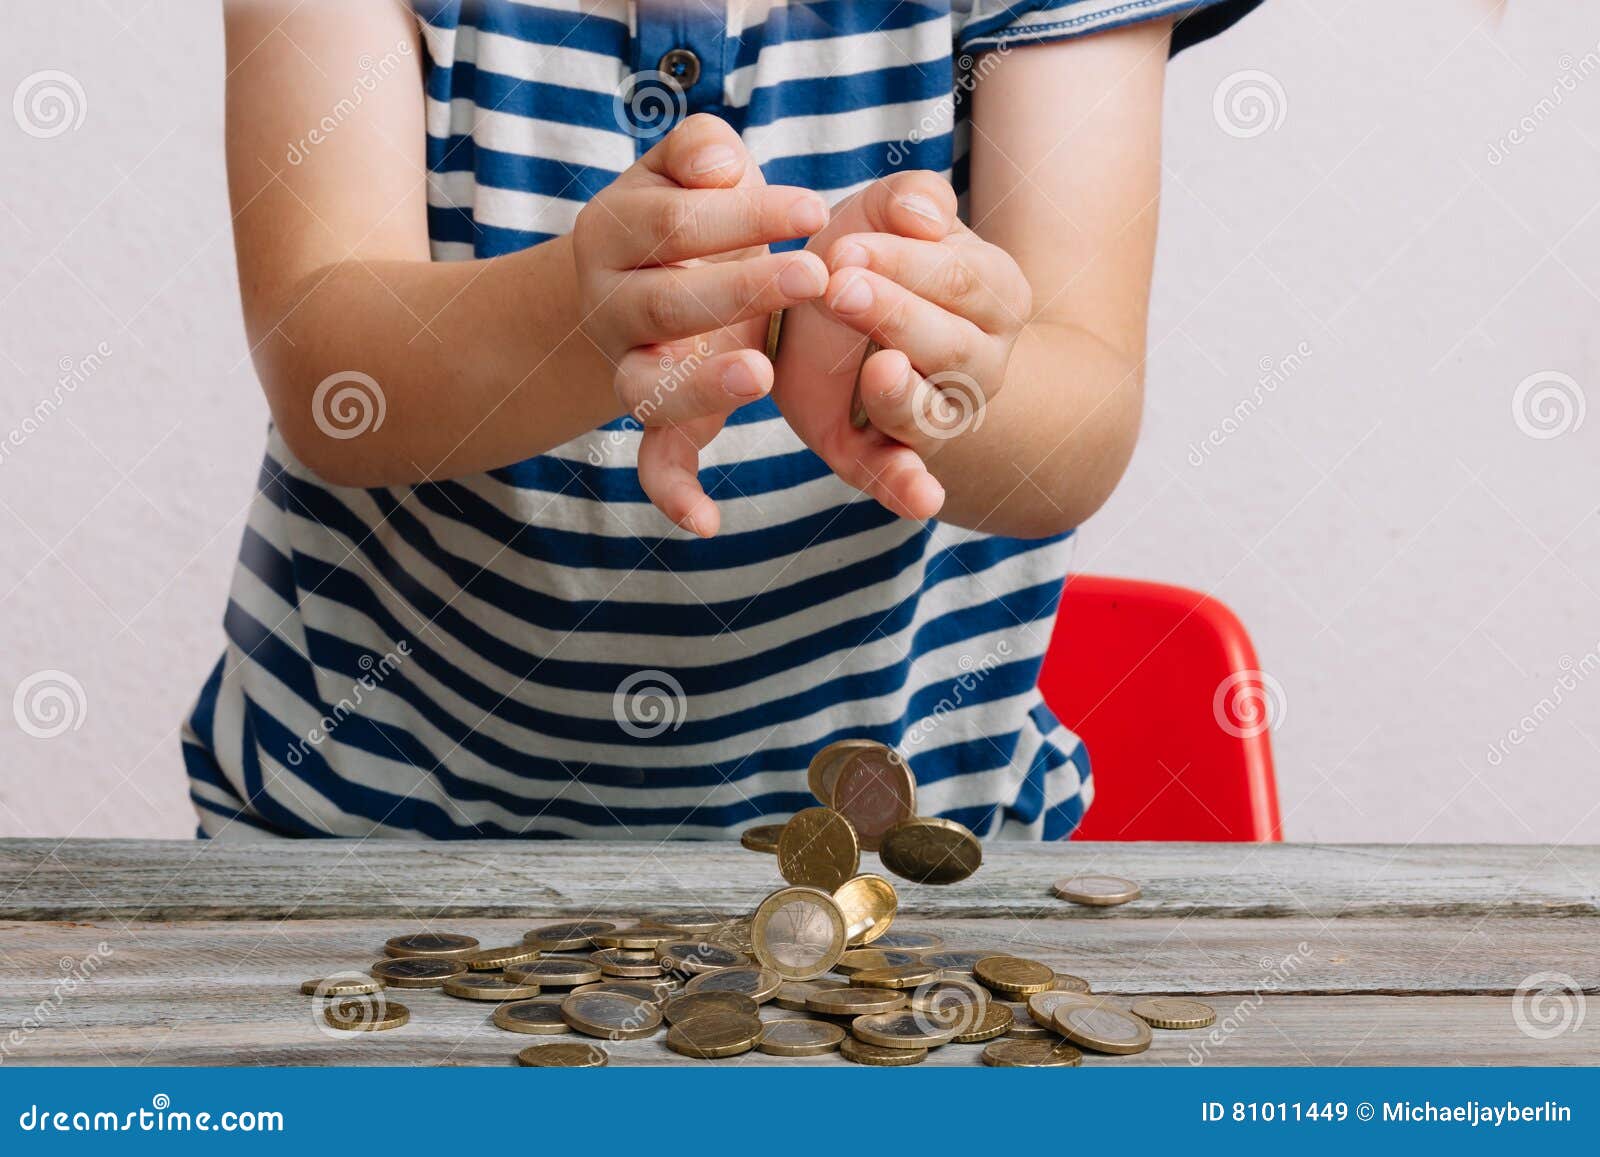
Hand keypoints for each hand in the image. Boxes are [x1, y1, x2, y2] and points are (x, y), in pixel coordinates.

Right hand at [572, 114, 829, 535]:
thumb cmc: (691, 212)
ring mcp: (629, 370)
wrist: (646, 278)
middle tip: (815, 276)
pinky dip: (675, 496)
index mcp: (615, 232)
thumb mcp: (691, 167)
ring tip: (760, 373)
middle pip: (667, 303)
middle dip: (741, 288)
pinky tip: (707, 522)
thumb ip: (701, 151)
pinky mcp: (658, 422)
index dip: (744, 213)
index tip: (814, 208)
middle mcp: (611, 307)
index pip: (677, 221)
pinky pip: (655, 466)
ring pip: (648, 390)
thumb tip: (722, 167)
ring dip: (703, 386)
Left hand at [771, 172, 1029, 521]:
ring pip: (932, 413)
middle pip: (950, 343)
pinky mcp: (892, 457)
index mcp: (993, 293)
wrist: (818, 323)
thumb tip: (925, 216)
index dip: (903, 262)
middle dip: (894, 314)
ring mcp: (942, 414)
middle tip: (838, 287)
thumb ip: (909, 201)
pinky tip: (919, 501)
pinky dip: (913, 492)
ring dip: (902, 394)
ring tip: (877, 369)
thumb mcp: (880, 213)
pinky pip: (906, 479)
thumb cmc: (864, 257)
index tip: (844, 247)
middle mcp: (980, 361)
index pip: (960, 277)